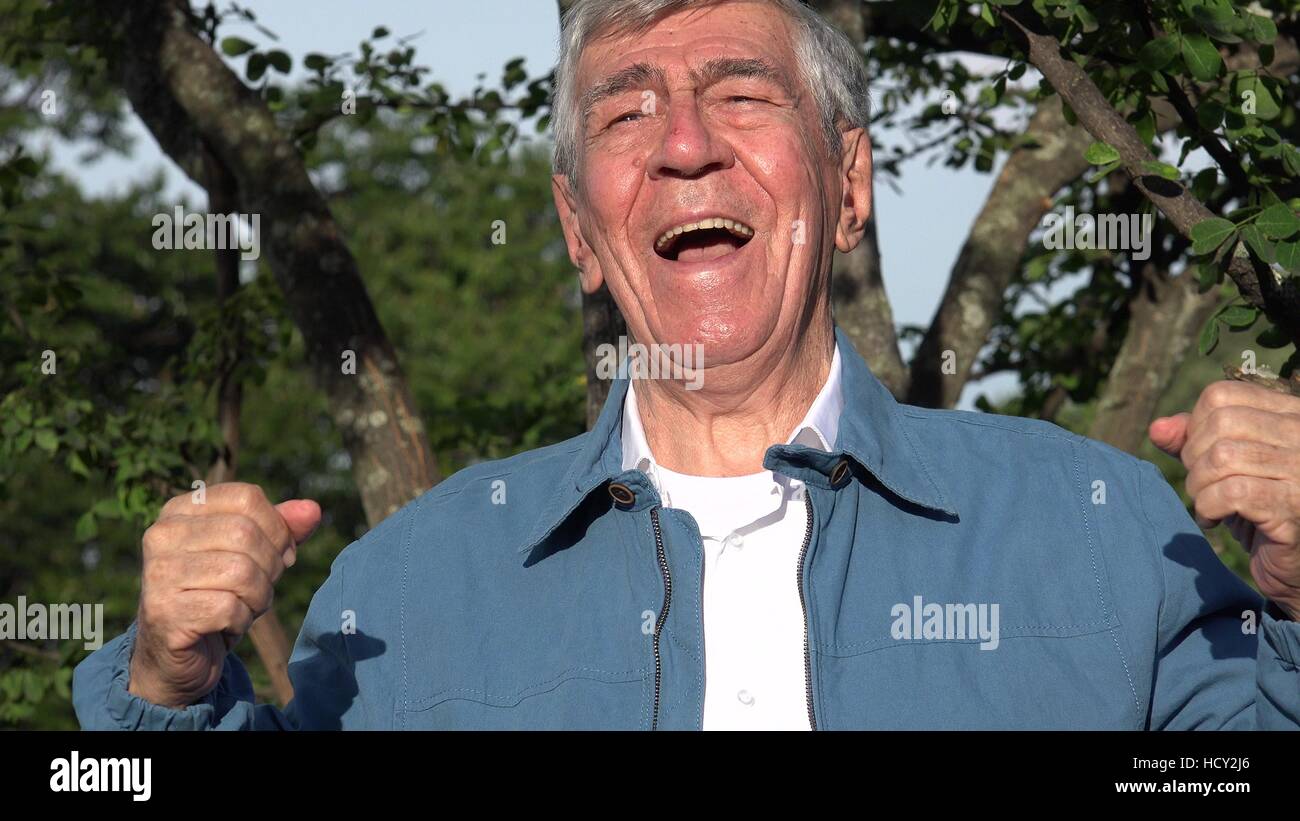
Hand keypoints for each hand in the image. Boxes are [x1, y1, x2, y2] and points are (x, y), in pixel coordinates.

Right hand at [128, 483, 320, 707]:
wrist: (178, 656)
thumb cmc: (219, 596)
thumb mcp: (253, 556)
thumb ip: (282, 529)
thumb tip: (313, 510)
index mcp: (181, 510)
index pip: (247, 498)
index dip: (278, 529)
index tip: (279, 556)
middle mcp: (161, 535)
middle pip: (246, 534)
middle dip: (270, 567)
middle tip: (259, 589)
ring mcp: (158, 573)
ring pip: (240, 572)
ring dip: (258, 598)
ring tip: (243, 608)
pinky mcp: (162, 612)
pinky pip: (229, 608)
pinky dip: (241, 621)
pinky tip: (226, 626)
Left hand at [1149, 380, 1299, 620]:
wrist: (1293, 563)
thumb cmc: (1258, 507)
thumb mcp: (1223, 467)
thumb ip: (1192, 442)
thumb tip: (1158, 428)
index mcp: (1290, 414)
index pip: (1222, 396)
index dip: (1195, 427)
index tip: (1200, 456)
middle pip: (1220, 423)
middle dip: (1194, 457)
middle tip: (1203, 485)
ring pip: (1223, 457)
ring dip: (1200, 486)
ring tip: (1209, 504)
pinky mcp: (1294, 506)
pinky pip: (1233, 492)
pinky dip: (1209, 507)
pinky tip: (1215, 520)